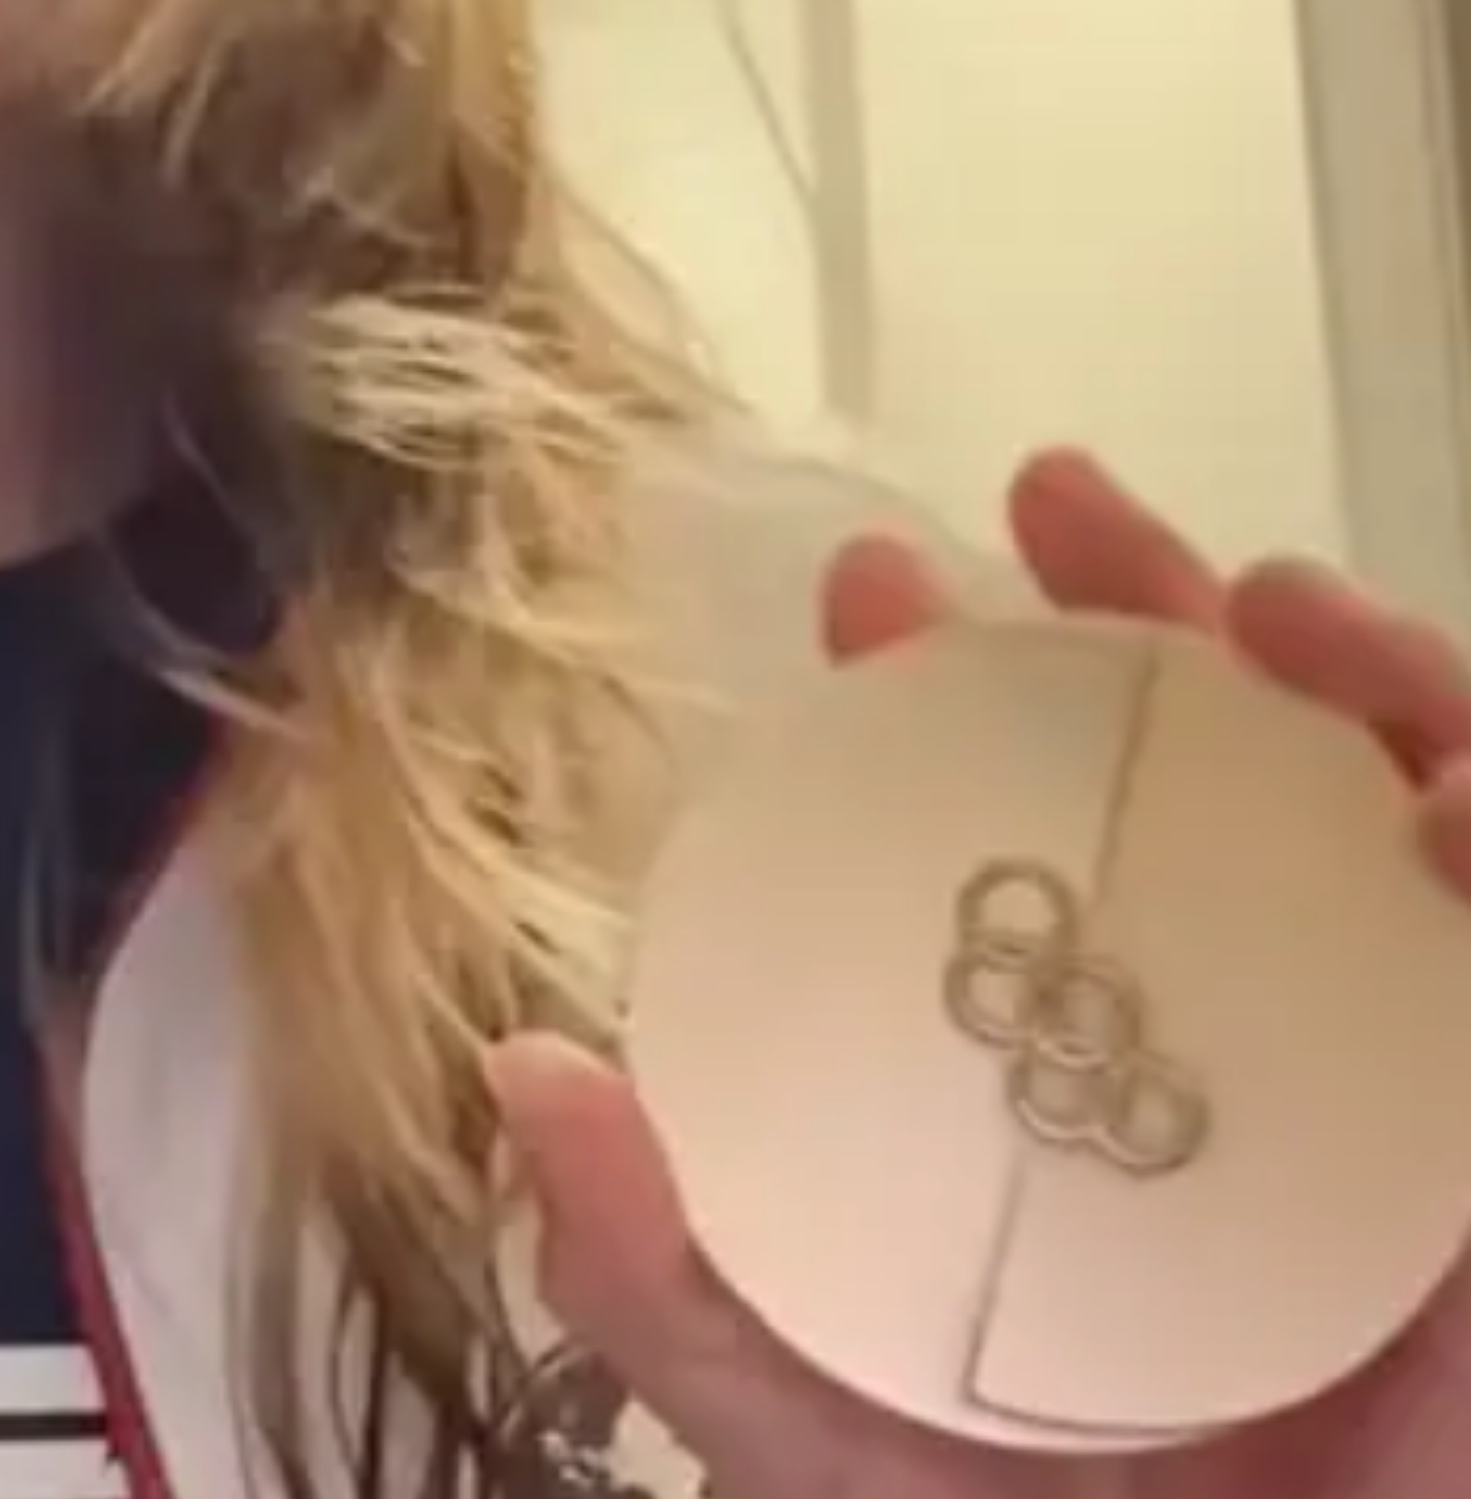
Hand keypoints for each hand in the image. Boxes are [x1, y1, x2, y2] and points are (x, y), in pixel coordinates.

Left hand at [490, 448, 1470, 1498]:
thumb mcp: (806, 1421)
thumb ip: (659, 1277)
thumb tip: (528, 1074)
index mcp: (1076, 1052)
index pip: (1017, 805)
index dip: (949, 675)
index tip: (875, 588)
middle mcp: (1240, 1025)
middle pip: (1210, 748)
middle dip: (1142, 593)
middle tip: (1061, 501)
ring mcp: (1394, 1072)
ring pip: (1394, 796)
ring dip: (1351, 663)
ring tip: (1272, 614)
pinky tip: (1448, 806)